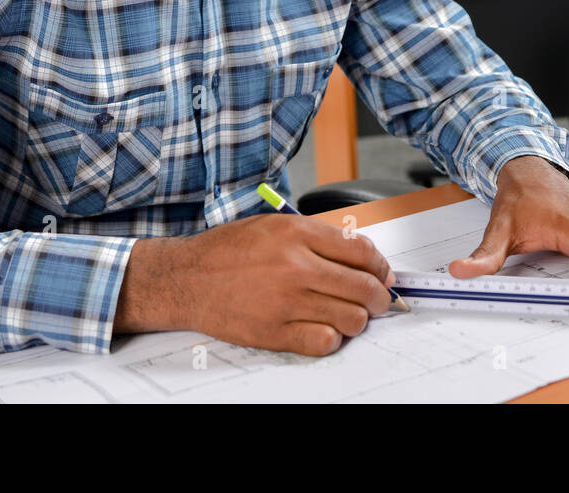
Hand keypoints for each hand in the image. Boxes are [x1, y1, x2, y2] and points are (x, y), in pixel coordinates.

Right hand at [114, 215, 395, 355]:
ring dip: (357, 320)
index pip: (363, 251)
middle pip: (365, 287)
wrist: (186, 278)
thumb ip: (317, 237)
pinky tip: (323, 330)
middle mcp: (296, 266)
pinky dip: (332, 339)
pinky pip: (325, 342)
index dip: (381, 266)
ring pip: (352, 318)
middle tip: (376, 301)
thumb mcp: (274, 225)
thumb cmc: (228, 251)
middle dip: (379, 297)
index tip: (382, 273)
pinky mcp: (274, 332)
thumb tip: (360, 257)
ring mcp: (286, 301)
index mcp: (297, 233)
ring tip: (348, 315)